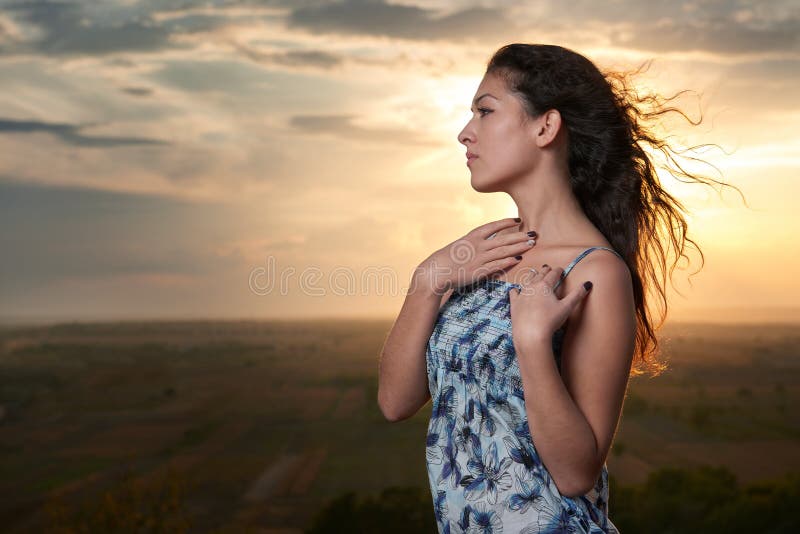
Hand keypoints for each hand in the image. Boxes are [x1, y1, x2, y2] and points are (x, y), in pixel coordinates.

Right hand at [413, 218, 536, 294]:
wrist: (435, 271)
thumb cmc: (446, 259)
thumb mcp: (460, 245)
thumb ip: (473, 243)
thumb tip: (485, 241)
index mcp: (471, 237)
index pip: (492, 227)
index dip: (506, 223)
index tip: (517, 220)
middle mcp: (477, 246)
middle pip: (502, 239)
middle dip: (519, 236)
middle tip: (533, 234)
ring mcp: (478, 259)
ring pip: (502, 251)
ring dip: (518, 247)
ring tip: (531, 244)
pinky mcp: (478, 272)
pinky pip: (496, 266)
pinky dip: (507, 262)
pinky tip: (518, 259)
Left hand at [508, 264, 592, 353]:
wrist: (530, 334)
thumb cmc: (550, 320)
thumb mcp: (567, 307)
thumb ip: (577, 295)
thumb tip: (588, 283)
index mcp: (545, 286)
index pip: (553, 274)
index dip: (558, 271)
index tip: (560, 270)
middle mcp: (532, 287)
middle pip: (539, 275)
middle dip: (545, 271)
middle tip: (548, 268)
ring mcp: (522, 295)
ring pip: (527, 281)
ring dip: (532, 277)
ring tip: (534, 274)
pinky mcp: (514, 304)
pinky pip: (514, 293)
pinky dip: (516, 290)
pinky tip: (516, 290)